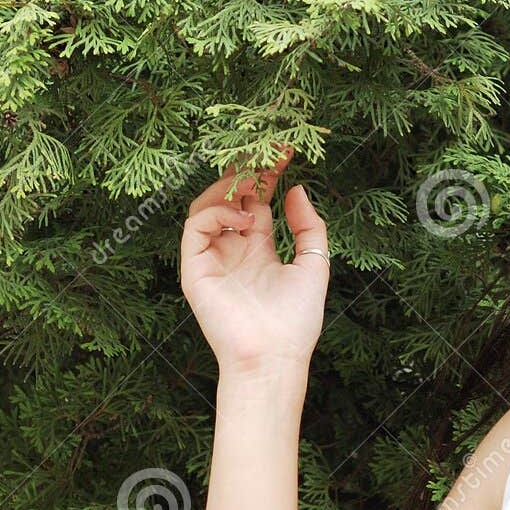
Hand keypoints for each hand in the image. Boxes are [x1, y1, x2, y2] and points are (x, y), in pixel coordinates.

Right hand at [179, 144, 328, 374]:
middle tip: (266, 153)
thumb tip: (297, 190)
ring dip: (228, 188)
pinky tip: (245, 219)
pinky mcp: (194, 269)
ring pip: (206, 206)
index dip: (268, 175)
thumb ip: (308, 228)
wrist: (274, 357)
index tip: (285, 152)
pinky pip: (195, 227)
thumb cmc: (295, 321)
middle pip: (229, 198)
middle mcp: (233, 249)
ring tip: (254, 182)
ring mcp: (212, 258)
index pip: (257, 201)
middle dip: (246, 172)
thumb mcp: (314, 265)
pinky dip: (217, 213)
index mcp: (259, 249)